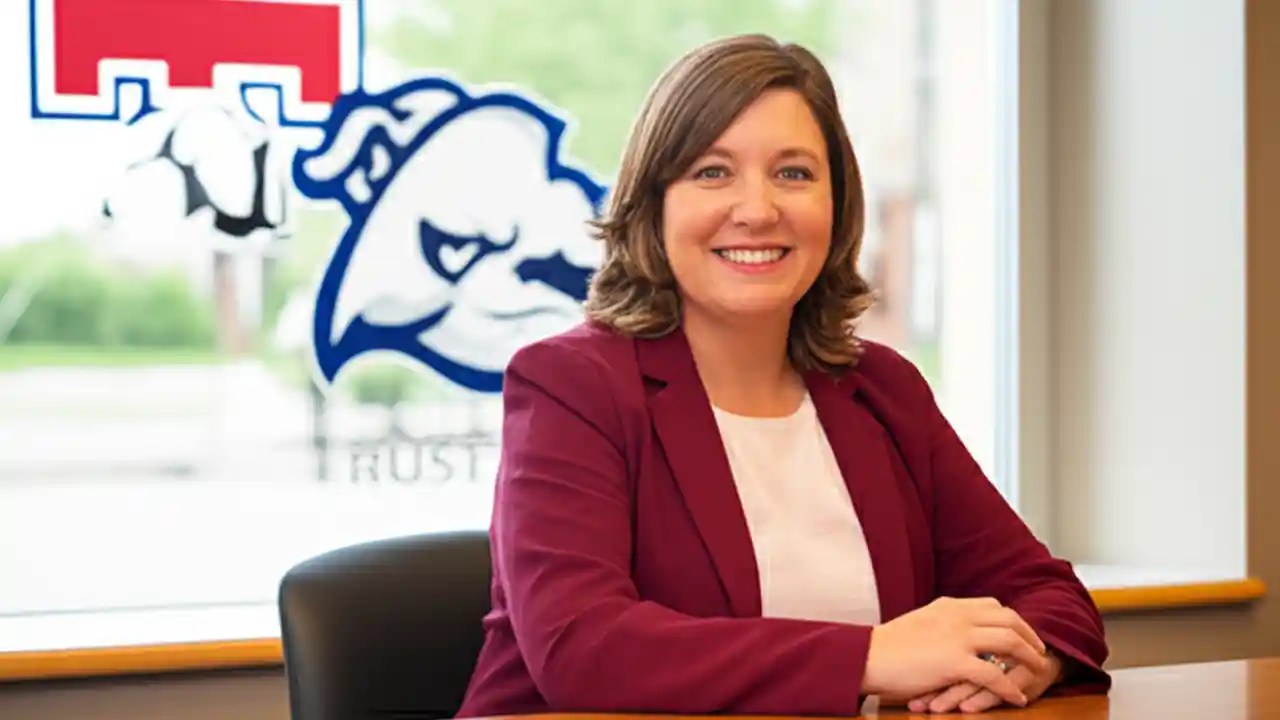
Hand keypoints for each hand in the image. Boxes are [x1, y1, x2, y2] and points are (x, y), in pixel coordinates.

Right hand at [862, 597, 1050, 707]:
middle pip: (1009, 619)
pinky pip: (995, 675)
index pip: (993, 606)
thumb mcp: (919, 623)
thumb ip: (942, 624)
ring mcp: (958, 637)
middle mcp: (958, 615)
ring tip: (1038, 671)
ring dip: (1029, 657)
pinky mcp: (955, 662)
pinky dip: (1010, 688)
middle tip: (1039, 651)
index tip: (1021, 632)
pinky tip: (1018, 697)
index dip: (1013, 620)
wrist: (868, 656)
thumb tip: (956, 634)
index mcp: (948, 605)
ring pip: (1009, 642)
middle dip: (1029, 635)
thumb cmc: (887, 646)